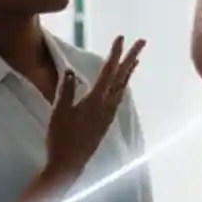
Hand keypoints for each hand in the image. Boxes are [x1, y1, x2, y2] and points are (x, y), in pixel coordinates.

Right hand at [42, 35, 144, 185]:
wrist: (68, 164)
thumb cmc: (60, 138)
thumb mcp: (59, 112)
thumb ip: (66, 90)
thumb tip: (70, 71)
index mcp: (95, 100)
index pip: (108, 71)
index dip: (115, 53)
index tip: (121, 37)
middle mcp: (107, 105)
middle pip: (122, 76)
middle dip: (131, 57)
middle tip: (142, 41)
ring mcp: (108, 114)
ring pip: (123, 87)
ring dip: (129, 71)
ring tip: (136, 59)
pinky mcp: (106, 122)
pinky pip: (119, 97)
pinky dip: (123, 85)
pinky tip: (122, 85)